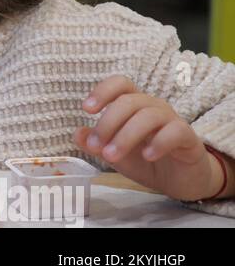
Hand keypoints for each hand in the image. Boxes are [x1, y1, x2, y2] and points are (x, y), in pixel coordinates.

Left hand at [74, 75, 223, 200]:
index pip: (120, 84)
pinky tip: (147, 156)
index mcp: (134, 105)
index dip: (103, 91)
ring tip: (111, 155)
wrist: (178, 181)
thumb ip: (95, 144)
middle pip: (128, 101)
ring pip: (148, 116)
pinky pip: (175, 131)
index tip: (86, 109)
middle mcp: (153, 107)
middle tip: (96, 147)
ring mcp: (172, 120)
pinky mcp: (188, 137)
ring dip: (125, 136)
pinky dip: (159, 142)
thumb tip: (77, 134)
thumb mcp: (114, 154)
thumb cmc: (144, 160)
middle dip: (107, 123)